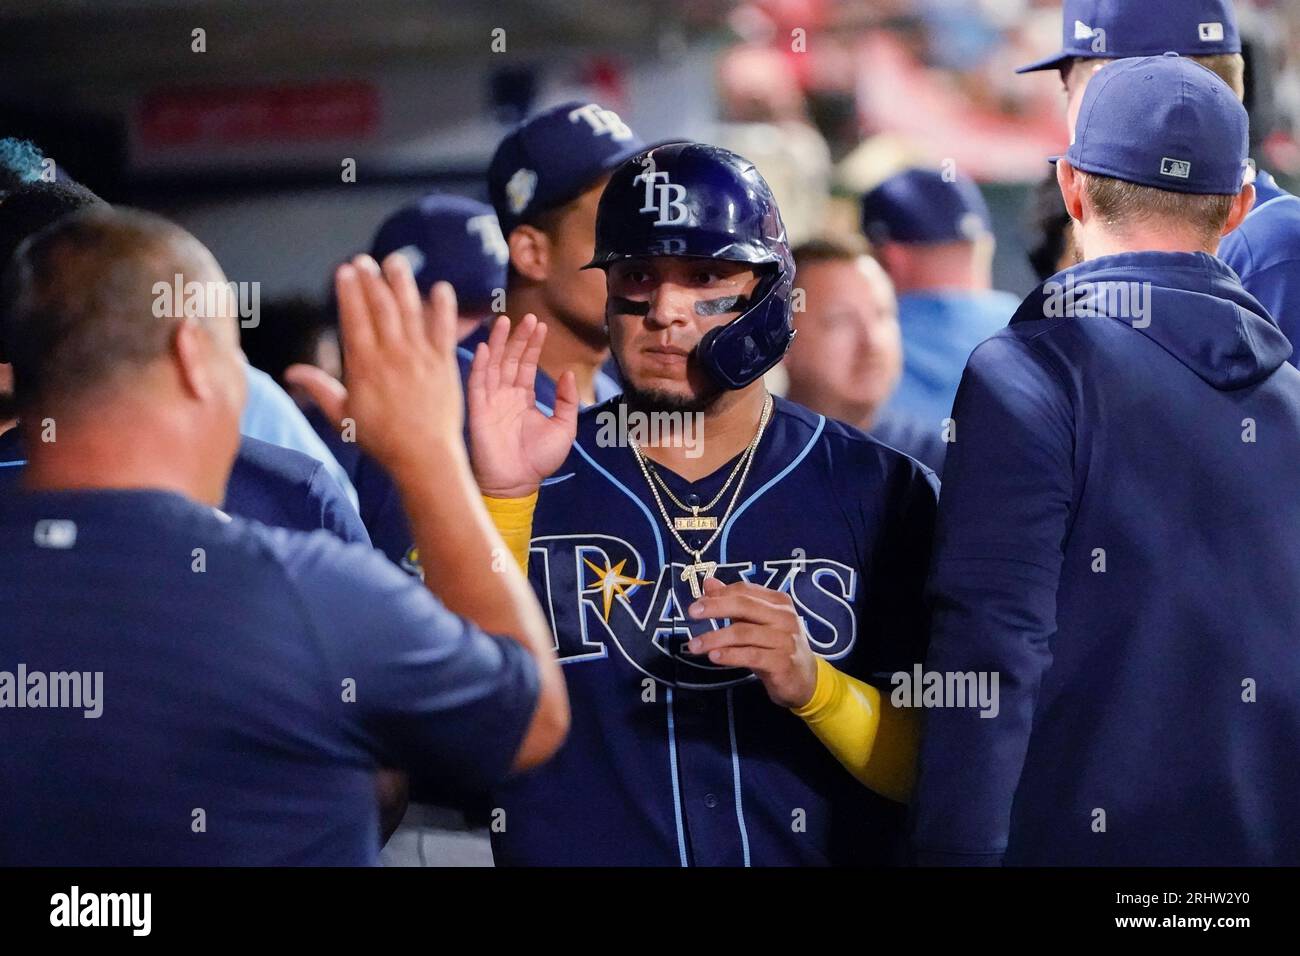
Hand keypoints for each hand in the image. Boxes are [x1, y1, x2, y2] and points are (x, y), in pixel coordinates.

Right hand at [285, 255, 464, 474]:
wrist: (424, 456)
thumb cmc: (381, 439)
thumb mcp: (343, 416)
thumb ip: (319, 389)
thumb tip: (291, 372)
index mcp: (364, 367)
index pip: (354, 319)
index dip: (349, 292)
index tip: (344, 270)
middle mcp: (392, 356)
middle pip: (381, 308)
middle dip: (371, 280)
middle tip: (365, 260)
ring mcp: (420, 357)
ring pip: (411, 311)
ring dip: (402, 283)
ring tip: (395, 261)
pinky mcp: (444, 363)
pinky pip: (445, 329)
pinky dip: (444, 307)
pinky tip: (441, 287)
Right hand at [467, 314, 578, 497]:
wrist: (517, 485)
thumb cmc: (538, 460)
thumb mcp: (564, 427)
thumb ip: (566, 400)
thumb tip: (567, 372)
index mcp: (523, 397)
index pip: (526, 364)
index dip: (532, 344)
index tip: (539, 325)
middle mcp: (504, 395)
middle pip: (510, 359)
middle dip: (517, 338)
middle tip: (527, 316)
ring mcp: (490, 401)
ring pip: (493, 365)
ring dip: (497, 343)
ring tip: (504, 321)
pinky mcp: (478, 411)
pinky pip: (477, 383)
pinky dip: (480, 365)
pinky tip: (485, 348)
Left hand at [684, 577, 817, 708]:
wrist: (804, 680)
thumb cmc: (776, 647)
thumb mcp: (756, 623)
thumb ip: (734, 603)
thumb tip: (708, 584)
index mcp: (779, 602)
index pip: (745, 590)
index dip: (719, 594)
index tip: (698, 602)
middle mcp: (784, 617)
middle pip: (744, 605)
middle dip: (715, 608)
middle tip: (692, 613)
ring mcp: (785, 639)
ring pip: (744, 632)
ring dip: (715, 637)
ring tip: (694, 645)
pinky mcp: (783, 662)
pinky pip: (751, 655)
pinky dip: (730, 655)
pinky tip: (714, 657)